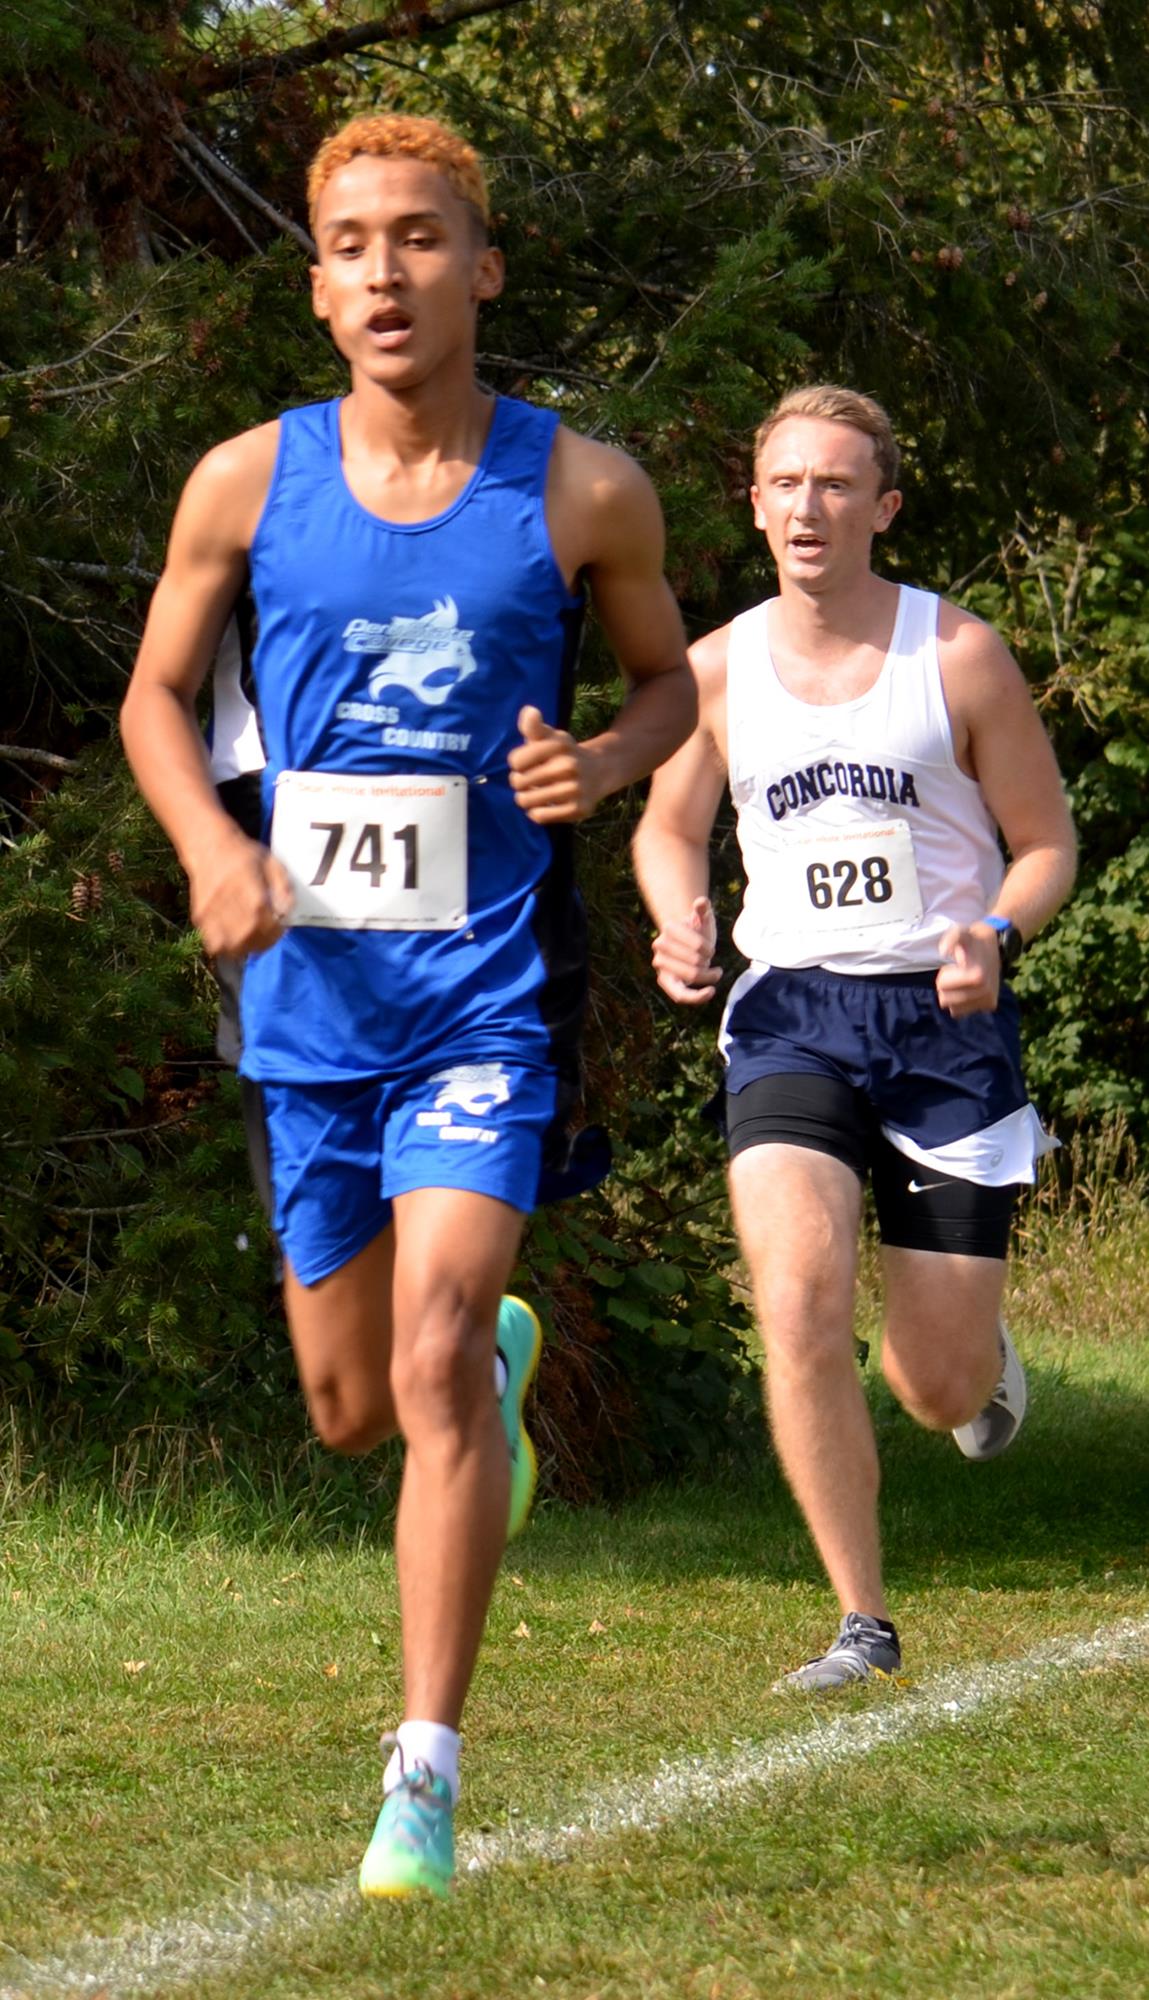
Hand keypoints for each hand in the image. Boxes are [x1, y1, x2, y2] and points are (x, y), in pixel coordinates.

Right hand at [186, 827, 293, 957]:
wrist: (208, 847)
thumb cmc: (244, 856)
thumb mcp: (272, 863)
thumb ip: (284, 888)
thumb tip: (287, 914)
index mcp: (246, 883)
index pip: (260, 917)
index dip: (274, 930)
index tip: (281, 928)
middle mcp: (226, 898)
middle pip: (245, 935)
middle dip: (263, 943)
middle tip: (270, 936)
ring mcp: (210, 909)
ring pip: (229, 945)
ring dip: (246, 948)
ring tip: (254, 940)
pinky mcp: (199, 916)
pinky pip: (213, 943)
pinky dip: (227, 947)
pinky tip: (236, 938)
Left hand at [508, 706, 603, 823]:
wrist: (600, 770)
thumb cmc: (564, 754)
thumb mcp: (550, 736)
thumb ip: (533, 725)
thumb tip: (529, 711)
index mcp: (559, 744)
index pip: (516, 760)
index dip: (516, 763)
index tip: (526, 763)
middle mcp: (568, 766)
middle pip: (518, 782)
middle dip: (519, 782)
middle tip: (529, 780)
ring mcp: (575, 789)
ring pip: (526, 801)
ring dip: (525, 799)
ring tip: (534, 793)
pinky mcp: (578, 809)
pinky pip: (540, 816)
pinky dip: (536, 812)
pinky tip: (543, 805)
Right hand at [651, 897, 720, 1005]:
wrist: (684, 943)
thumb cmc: (696, 930)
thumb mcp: (702, 918)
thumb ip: (703, 910)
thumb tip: (701, 902)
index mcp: (669, 928)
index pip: (696, 945)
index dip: (708, 950)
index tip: (712, 949)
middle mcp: (660, 945)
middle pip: (694, 962)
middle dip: (708, 963)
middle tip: (711, 960)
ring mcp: (660, 964)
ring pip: (690, 977)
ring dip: (707, 976)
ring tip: (716, 973)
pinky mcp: (664, 981)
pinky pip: (680, 995)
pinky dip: (697, 996)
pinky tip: (711, 992)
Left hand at [936, 923, 1000, 1016]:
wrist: (997, 945)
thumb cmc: (973, 939)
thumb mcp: (960, 932)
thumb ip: (951, 938)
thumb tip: (943, 952)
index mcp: (977, 976)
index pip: (942, 987)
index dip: (944, 975)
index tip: (954, 966)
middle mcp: (985, 992)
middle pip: (946, 1001)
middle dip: (946, 988)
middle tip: (957, 975)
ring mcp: (989, 1000)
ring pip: (954, 1009)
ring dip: (954, 997)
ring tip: (963, 982)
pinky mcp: (990, 1005)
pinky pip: (964, 1012)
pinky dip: (962, 1003)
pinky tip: (968, 989)